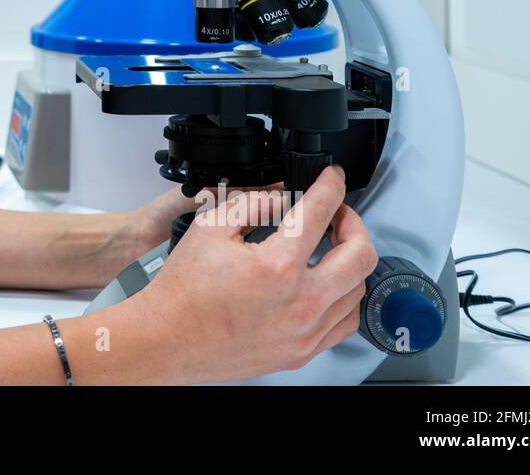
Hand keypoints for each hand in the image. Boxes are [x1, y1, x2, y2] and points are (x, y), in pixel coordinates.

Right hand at [122, 165, 376, 383]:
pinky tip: (328, 284)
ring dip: (351, 260)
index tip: (332, 178)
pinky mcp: (303, 351)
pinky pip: (346, 322)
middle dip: (353, 222)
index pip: (321, 212)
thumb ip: (254, 201)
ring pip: (359, 289)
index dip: (331, 185)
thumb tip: (284, 193)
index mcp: (277, 266)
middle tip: (337, 213)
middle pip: (361, 254)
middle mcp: (300, 302)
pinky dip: (345, 296)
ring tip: (331, 247)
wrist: (168, 339)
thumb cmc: (183, 291)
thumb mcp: (211, 226)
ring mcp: (305, 332)